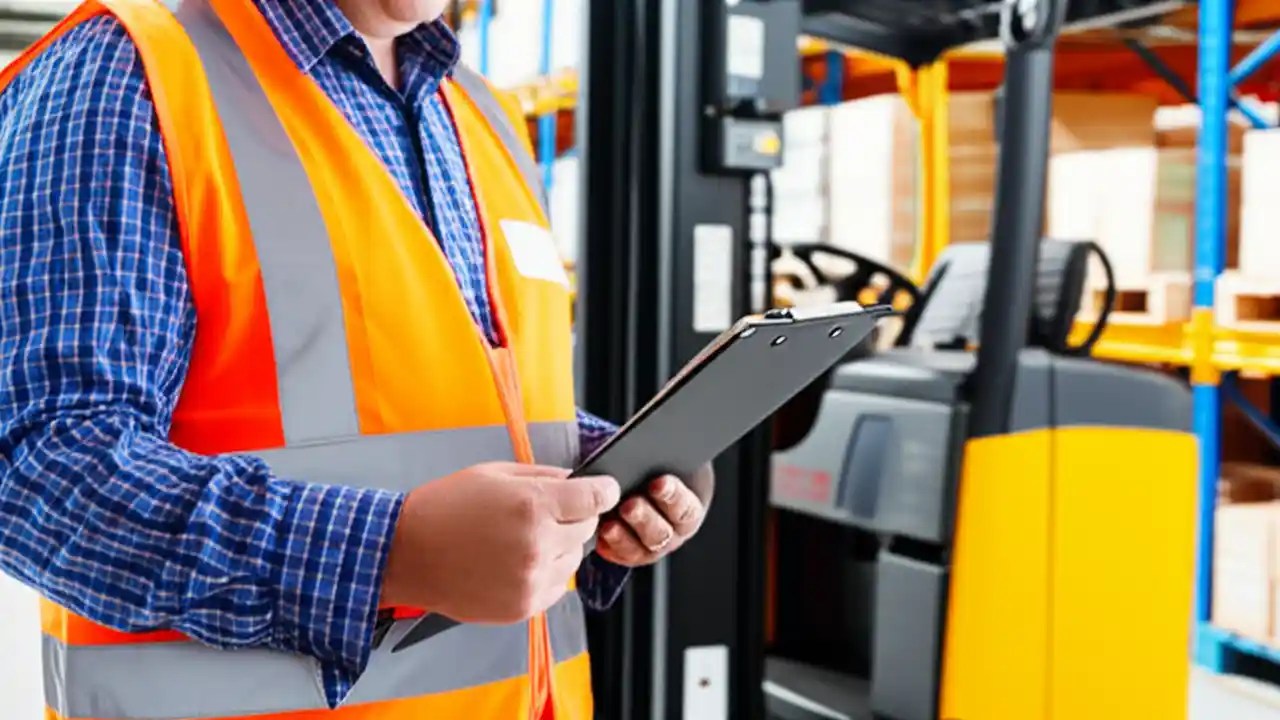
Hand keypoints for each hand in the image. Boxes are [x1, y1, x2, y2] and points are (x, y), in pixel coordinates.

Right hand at [380, 462, 619, 623]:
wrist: (406, 554)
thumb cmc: (445, 508)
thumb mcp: (495, 473)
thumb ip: (543, 476)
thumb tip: (578, 480)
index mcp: (533, 505)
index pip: (595, 498)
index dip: (604, 491)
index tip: (605, 490)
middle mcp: (537, 544)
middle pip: (588, 529)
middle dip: (574, 518)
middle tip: (545, 514)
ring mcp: (530, 579)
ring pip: (574, 559)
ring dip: (560, 547)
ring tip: (523, 539)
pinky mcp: (522, 606)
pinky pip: (557, 586)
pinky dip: (546, 573)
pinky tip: (516, 562)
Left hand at [595, 464, 713, 566]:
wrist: (638, 478)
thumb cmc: (651, 465)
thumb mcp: (660, 458)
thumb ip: (658, 456)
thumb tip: (650, 445)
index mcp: (688, 508)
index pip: (686, 508)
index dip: (673, 496)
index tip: (659, 482)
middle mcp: (672, 532)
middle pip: (663, 533)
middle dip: (645, 518)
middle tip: (630, 504)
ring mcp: (651, 546)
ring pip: (642, 549)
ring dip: (625, 537)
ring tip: (609, 524)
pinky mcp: (629, 553)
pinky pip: (620, 556)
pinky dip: (610, 547)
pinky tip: (600, 536)